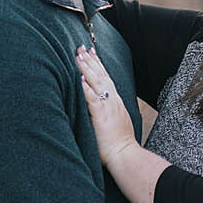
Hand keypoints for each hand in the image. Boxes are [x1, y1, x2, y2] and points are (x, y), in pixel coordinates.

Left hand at [74, 43, 137, 166]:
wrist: (125, 155)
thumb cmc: (118, 144)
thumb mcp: (115, 122)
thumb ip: (107, 112)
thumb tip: (99, 107)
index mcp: (115, 101)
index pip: (106, 78)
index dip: (98, 64)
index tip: (91, 52)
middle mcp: (113, 100)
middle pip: (101, 75)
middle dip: (90, 60)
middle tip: (80, 47)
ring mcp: (108, 106)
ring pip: (96, 82)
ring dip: (86, 68)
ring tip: (78, 56)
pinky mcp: (101, 115)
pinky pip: (92, 98)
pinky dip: (86, 87)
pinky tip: (79, 78)